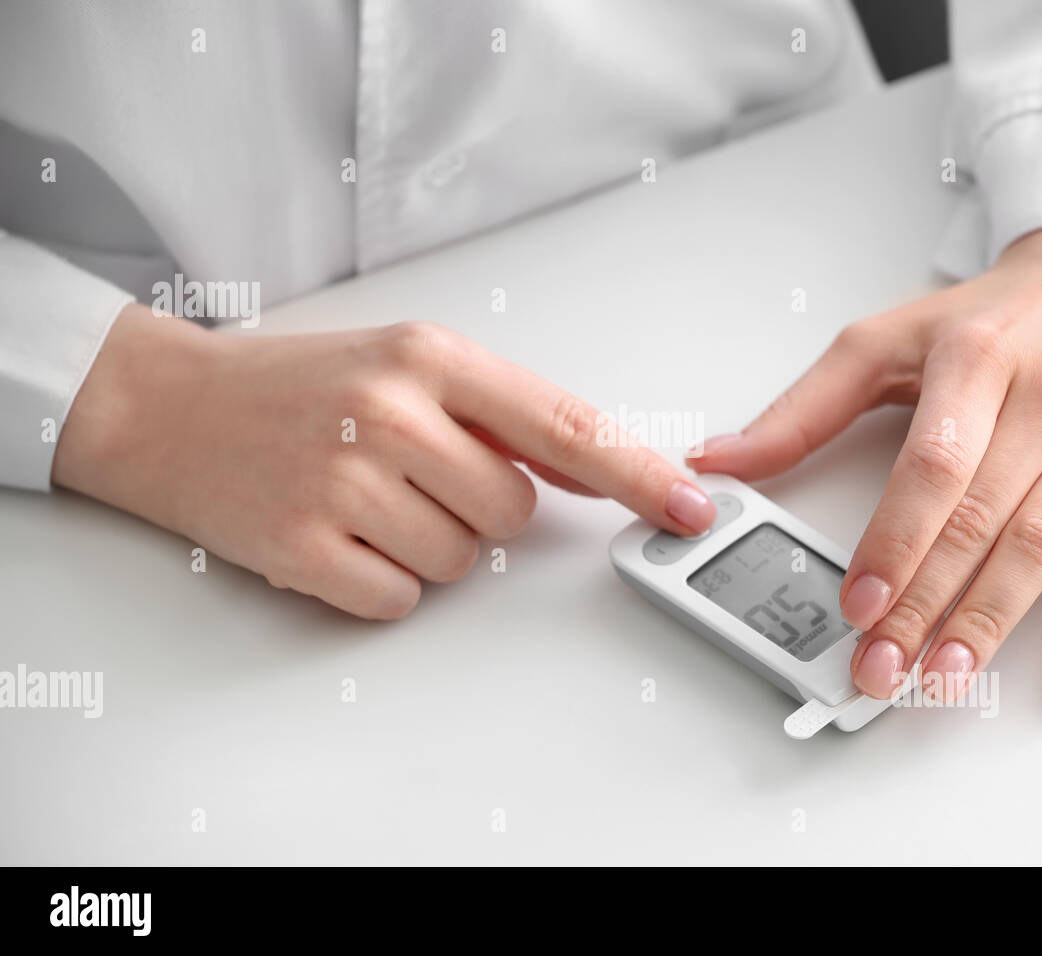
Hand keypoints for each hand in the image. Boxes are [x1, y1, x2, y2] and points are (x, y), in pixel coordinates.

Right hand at [53, 306, 715, 617]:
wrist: (166, 406)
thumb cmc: (298, 385)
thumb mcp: (402, 362)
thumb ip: (496, 410)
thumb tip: (590, 467)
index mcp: (429, 357)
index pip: (565, 424)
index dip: (637, 473)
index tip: (688, 507)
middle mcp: (391, 414)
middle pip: (513, 511)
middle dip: (477, 506)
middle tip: (409, 474)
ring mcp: (343, 483)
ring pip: (461, 560)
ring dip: (426, 543)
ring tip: (363, 497)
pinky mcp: (302, 548)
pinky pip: (400, 598)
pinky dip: (379, 580)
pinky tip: (336, 533)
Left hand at [690, 226, 1041, 699]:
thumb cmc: (995, 316)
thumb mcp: (889, 341)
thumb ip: (804, 407)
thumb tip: (717, 460)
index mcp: (976, 359)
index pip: (932, 465)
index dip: (894, 541)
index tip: (857, 604)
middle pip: (980, 518)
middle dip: (924, 604)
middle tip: (881, 666)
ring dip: (992, 620)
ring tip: (944, 674)